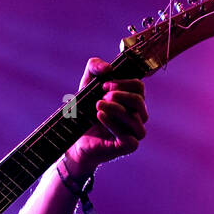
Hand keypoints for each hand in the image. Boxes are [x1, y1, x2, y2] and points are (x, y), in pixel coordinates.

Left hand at [66, 57, 147, 176]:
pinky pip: (129, 136)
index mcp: (132, 100)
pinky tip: (100, 116)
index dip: (123, 82)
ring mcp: (135, 131)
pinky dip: (113, 124)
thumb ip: (94, 67)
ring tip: (98, 105)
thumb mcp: (87, 84)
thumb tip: (108, 68)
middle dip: (120, 95)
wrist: (75, 139)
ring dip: (115, 108)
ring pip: (136, 117)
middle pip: (139, 100)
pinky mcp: (129, 146)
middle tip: (102, 96)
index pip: (139, 86)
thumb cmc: (85, 111)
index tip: (104, 85)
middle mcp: (138, 115)